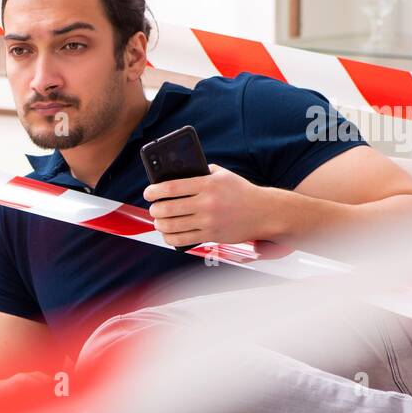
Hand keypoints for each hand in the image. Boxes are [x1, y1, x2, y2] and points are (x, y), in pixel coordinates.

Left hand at [143, 164, 278, 246]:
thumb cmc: (240, 191)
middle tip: (153, 208)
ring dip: (159, 224)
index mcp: (207, 184)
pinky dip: (170, 238)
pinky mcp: (211, 236)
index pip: (171, 187)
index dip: (153, 191)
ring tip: (158, 221)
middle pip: (167, 208)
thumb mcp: (222, 175)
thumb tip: (175, 175)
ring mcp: (208, 221)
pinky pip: (182, 240)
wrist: (264, 212)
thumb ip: (200, 172)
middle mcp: (206, 203)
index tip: (148, 193)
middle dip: (154, 209)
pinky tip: (167, 234)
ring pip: (172, 226)